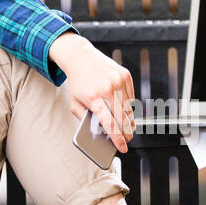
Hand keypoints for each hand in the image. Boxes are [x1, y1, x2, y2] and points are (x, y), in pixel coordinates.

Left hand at [49, 31, 135, 152]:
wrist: (80, 57)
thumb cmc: (78, 82)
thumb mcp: (74, 103)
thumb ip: (85, 119)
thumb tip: (101, 132)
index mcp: (94, 98)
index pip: (110, 124)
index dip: (118, 139)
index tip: (123, 147)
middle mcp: (108, 89)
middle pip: (123, 119)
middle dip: (127, 133)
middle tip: (127, 140)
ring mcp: (118, 81)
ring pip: (129, 109)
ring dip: (129, 120)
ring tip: (127, 127)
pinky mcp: (125, 75)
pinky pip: (131, 96)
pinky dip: (128, 105)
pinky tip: (123, 108)